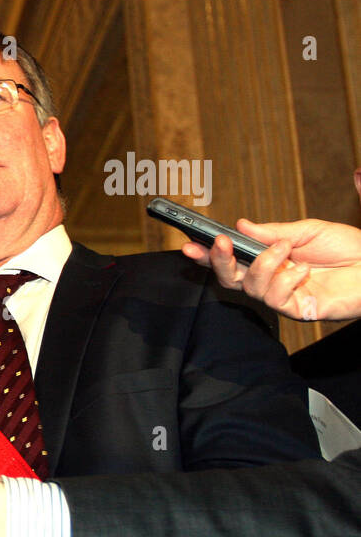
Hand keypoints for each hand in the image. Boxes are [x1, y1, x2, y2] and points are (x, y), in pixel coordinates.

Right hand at [180, 168, 360, 320]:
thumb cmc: (350, 249)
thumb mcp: (307, 231)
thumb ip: (272, 231)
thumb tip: (241, 225)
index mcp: (271, 261)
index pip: (233, 261)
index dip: (209, 255)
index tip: (191, 244)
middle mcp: (273, 281)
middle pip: (230, 279)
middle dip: (219, 261)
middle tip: (221, 244)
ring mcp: (284, 297)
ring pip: (250, 287)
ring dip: (265, 263)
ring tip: (287, 248)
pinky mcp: (297, 310)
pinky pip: (274, 298)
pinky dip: (286, 279)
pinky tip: (303, 270)